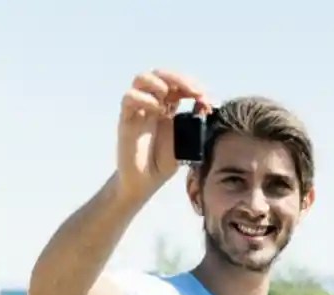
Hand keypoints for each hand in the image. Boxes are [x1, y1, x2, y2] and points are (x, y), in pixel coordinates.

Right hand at [116, 69, 212, 200]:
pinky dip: (144, 98)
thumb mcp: (188, 140)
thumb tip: (207, 102)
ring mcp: (139, 109)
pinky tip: (157, 109)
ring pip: (142, 79)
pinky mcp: (126, 118)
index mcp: (169, 106)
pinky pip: (129, 97)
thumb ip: (197, 121)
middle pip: (160, 74)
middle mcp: (153, 103)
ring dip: (159, 82)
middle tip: (194, 91)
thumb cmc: (166, 160)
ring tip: (170, 97)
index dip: (191, 84)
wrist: (146, 180)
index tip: (204, 95)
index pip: (177, 82)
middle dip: (178, 78)